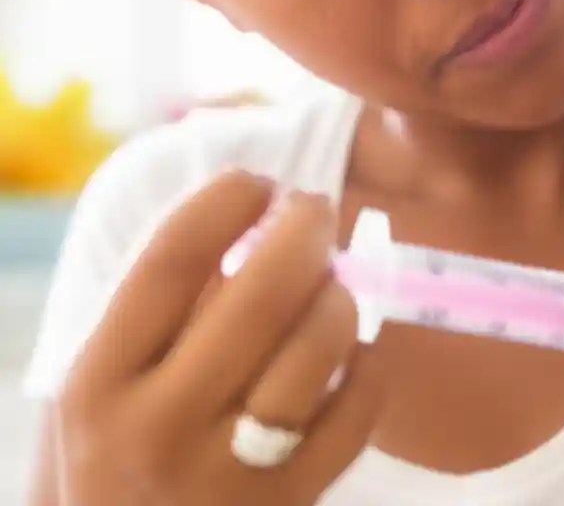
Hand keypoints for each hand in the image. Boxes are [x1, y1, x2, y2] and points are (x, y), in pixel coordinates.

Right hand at [54, 171, 383, 504]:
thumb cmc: (132, 453)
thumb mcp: (115, 387)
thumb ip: (168, 310)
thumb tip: (257, 215)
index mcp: (101, 381)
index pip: (169, 262)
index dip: (223, 203)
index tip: (257, 181)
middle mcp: (159, 425)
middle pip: (257, 296)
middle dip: (302, 233)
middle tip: (317, 210)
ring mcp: (230, 469)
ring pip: (316, 347)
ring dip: (339, 297)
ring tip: (333, 288)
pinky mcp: (293, 500)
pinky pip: (359, 408)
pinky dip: (370, 366)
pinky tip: (356, 354)